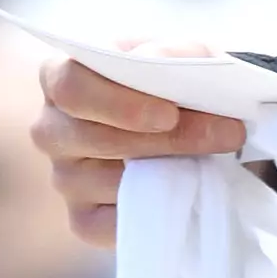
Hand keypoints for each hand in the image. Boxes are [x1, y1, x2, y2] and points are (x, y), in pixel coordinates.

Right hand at [35, 55, 247, 252]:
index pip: (69, 87)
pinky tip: (187, 193)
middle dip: (164, 139)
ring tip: (216, 160)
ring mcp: (64, 178)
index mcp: (61, 77)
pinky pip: (111, 225)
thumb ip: (172, 52)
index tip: (170, 113)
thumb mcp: (183, 57)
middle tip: (226, 135)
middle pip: (89, 137)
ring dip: (169, 172)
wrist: (192, 128)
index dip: (118, 103)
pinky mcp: (83, 220)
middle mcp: (51, 129)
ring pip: (106, 181)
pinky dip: (154, 211)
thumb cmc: (173, 86)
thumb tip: (155, 62)